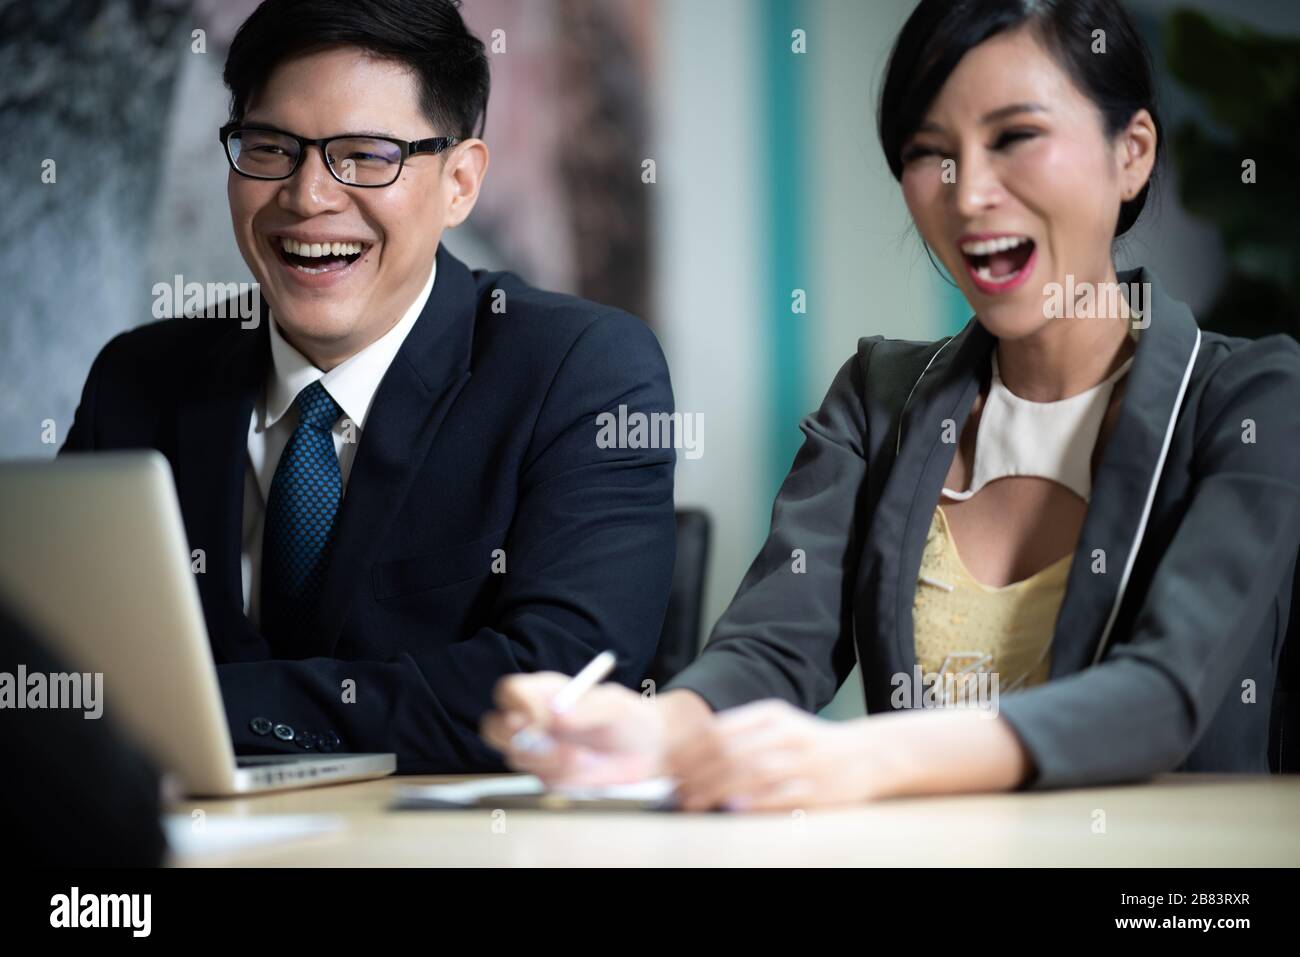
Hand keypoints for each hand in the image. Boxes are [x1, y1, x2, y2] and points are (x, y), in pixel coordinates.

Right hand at [481, 673, 668, 787]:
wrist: (648, 751)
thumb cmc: (629, 718)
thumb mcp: (614, 706)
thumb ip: (586, 708)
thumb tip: (557, 713)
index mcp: (545, 692)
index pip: (509, 691)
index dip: (515, 703)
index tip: (538, 717)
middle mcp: (534, 720)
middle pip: (493, 727)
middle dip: (510, 738)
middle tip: (541, 741)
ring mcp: (538, 750)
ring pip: (516, 757)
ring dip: (548, 759)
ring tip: (584, 755)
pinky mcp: (549, 775)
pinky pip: (541, 779)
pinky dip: (564, 776)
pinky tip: (587, 766)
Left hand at [669, 699, 896, 811]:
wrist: (868, 754)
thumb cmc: (811, 742)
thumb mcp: (777, 724)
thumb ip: (740, 734)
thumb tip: (694, 753)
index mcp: (772, 714)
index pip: (721, 730)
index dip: (692, 751)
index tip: (671, 768)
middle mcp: (786, 733)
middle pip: (732, 753)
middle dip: (697, 774)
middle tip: (676, 791)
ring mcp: (803, 762)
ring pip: (752, 773)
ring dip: (717, 789)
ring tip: (693, 802)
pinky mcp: (817, 790)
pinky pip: (780, 796)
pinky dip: (754, 802)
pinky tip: (733, 807)